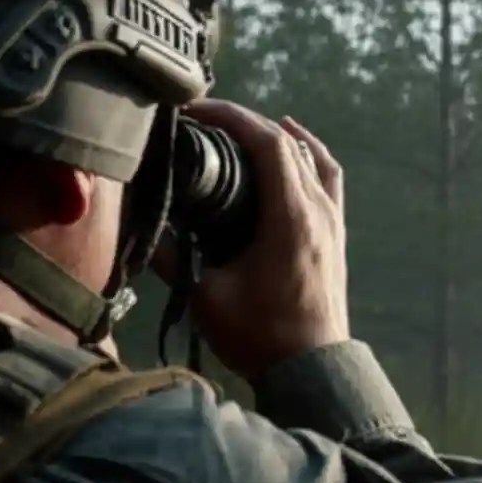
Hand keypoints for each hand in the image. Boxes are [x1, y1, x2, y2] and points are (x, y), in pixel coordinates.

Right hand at [152, 99, 349, 381]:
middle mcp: (319, 212)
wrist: (311, 370)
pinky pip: (327, 177)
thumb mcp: (205, 297)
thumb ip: (173, 256)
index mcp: (291, 218)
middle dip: (245, 123)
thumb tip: (146, 225)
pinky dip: (308, 154)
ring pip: (312, 156)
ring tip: (241, 128)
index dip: (231, 117)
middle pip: (288, 143)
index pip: (268, 143)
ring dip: (277, 135)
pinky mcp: (336, 235)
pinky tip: (291, 146)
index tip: (195, 112)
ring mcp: (333, 222)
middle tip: (205, 120)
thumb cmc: (260, 337)